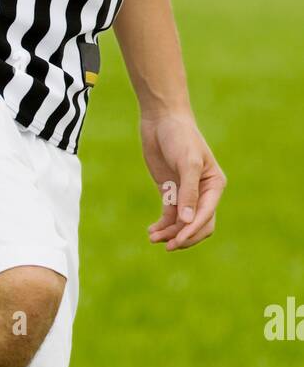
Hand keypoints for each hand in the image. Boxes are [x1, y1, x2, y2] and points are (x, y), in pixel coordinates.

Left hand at [141, 111, 226, 251]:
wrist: (161, 120)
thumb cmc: (180, 136)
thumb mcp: (186, 163)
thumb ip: (188, 193)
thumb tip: (188, 221)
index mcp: (214, 185)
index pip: (207, 215)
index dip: (193, 230)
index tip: (177, 240)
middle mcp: (203, 193)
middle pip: (198, 225)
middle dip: (184, 237)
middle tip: (167, 246)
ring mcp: (186, 195)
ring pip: (182, 225)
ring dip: (170, 234)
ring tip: (153, 238)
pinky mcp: (170, 194)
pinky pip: (169, 218)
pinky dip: (162, 227)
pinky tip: (152, 231)